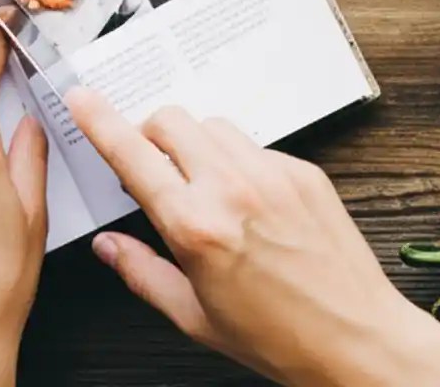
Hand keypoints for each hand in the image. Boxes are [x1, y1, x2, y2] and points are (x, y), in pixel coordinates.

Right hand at [66, 88, 439, 386]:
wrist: (356, 339)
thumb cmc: (278, 337)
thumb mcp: (193, 316)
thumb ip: (142, 272)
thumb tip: (109, 247)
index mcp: (195, 227)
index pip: (132, 155)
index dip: (99, 121)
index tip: (82, 100)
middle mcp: (233, 189)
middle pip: (171, 120)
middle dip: (150, 134)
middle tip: (149, 164)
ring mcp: (274, 174)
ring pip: (214, 126)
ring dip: (194, 144)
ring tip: (201, 186)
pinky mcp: (305, 172)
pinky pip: (256, 145)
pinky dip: (238, 161)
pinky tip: (247, 200)